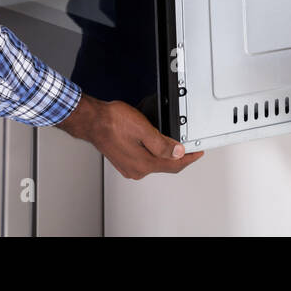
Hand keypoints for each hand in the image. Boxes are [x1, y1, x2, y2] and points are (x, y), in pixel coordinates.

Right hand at [57, 94, 203, 179]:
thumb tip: (178, 152)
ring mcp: (128, 167)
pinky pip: (144, 159)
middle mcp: (136, 169)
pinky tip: (154, 142)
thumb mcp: (143, 129)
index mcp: (144, 164)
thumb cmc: (112, 122)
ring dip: (165, 153)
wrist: (92, 120)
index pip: (174, 165)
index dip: (190, 158)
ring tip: (173, 141)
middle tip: (189, 145)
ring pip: (155, 162)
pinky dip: (153, 152)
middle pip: (166, 165)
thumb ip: (163, 144)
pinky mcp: (123, 161)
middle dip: (179, 156)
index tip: (198, 152)